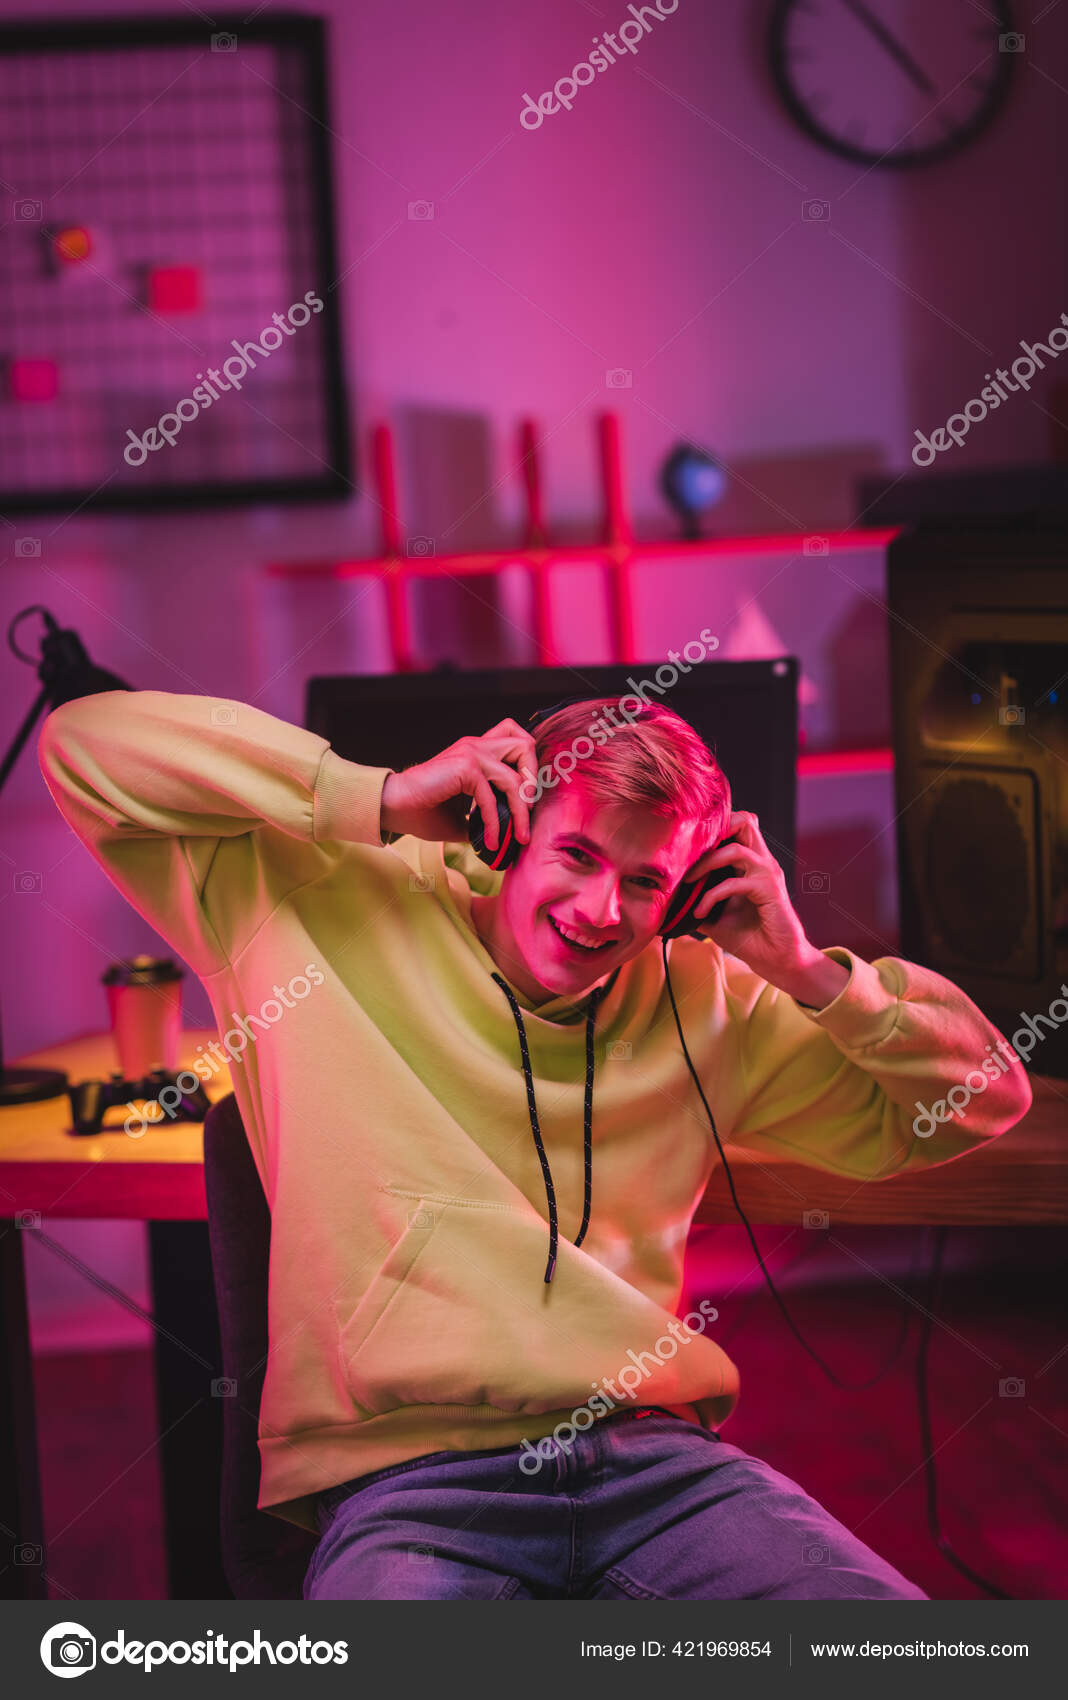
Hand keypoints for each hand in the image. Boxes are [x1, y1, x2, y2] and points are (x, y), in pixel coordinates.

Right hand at [380, 719, 538, 848]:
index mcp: (476, 751)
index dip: (528, 765)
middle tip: (528, 813)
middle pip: (525, 746)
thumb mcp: (462, 818)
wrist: (393, 808)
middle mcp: (476, 746)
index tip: (527, 799)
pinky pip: (492, 798)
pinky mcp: (465, 767)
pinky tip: (491, 841)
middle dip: (533, 781)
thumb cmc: (422, 812)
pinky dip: (495, 823)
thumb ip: (483, 820)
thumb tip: (504, 839)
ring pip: (515, 777)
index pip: (515, 739)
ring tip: (518, 836)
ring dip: (521, 812)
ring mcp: (471, 753)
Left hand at [685, 810, 827, 993]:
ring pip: (736, 849)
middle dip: (715, 829)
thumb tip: (666, 898)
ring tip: (687, 882)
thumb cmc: (749, 937)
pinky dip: (711, 896)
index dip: (715, 826)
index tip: (688, 844)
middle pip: (745, 821)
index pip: (738, 825)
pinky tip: (699, 913)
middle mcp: (762, 862)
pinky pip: (735, 883)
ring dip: (706, 864)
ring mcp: (768, 874)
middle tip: (690, 850)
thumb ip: (696, 901)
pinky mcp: (770, 891)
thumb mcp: (714, 916)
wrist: (777, 960)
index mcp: (751, 863)